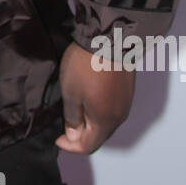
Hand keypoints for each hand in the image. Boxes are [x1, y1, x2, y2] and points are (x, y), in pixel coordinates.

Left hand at [55, 40, 134, 154]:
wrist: (110, 38)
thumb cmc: (87, 65)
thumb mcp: (70, 93)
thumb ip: (72, 118)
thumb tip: (74, 135)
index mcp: (105, 121)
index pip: (88, 146)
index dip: (70, 146)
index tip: (58, 137)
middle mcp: (119, 115)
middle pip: (99, 136)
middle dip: (81, 135)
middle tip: (64, 124)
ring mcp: (125, 102)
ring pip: (106, 123)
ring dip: (90, 122)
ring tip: (74, 110)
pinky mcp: (127, 90)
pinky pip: (112, 109)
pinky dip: (98, 111)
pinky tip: (87, 98)